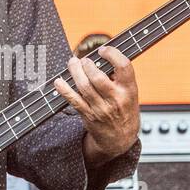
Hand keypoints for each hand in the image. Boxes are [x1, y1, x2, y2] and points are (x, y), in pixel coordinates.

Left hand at [53, 45, 139, 160]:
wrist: (121, 139)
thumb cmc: (124, 111)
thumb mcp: (130, 94)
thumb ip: (120, 78)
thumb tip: (100, 58)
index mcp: (129, 90)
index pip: (124, 66)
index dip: (112, 54)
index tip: (103, 50)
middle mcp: (116, 99)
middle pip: (98, 77)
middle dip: (87, 64)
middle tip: (83, 60)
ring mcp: (101, 108)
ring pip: (84, 86)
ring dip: (75, 72)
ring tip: (72, 63)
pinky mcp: (89, 115)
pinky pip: (74, 100)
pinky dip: (64, 90)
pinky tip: (59, 82)